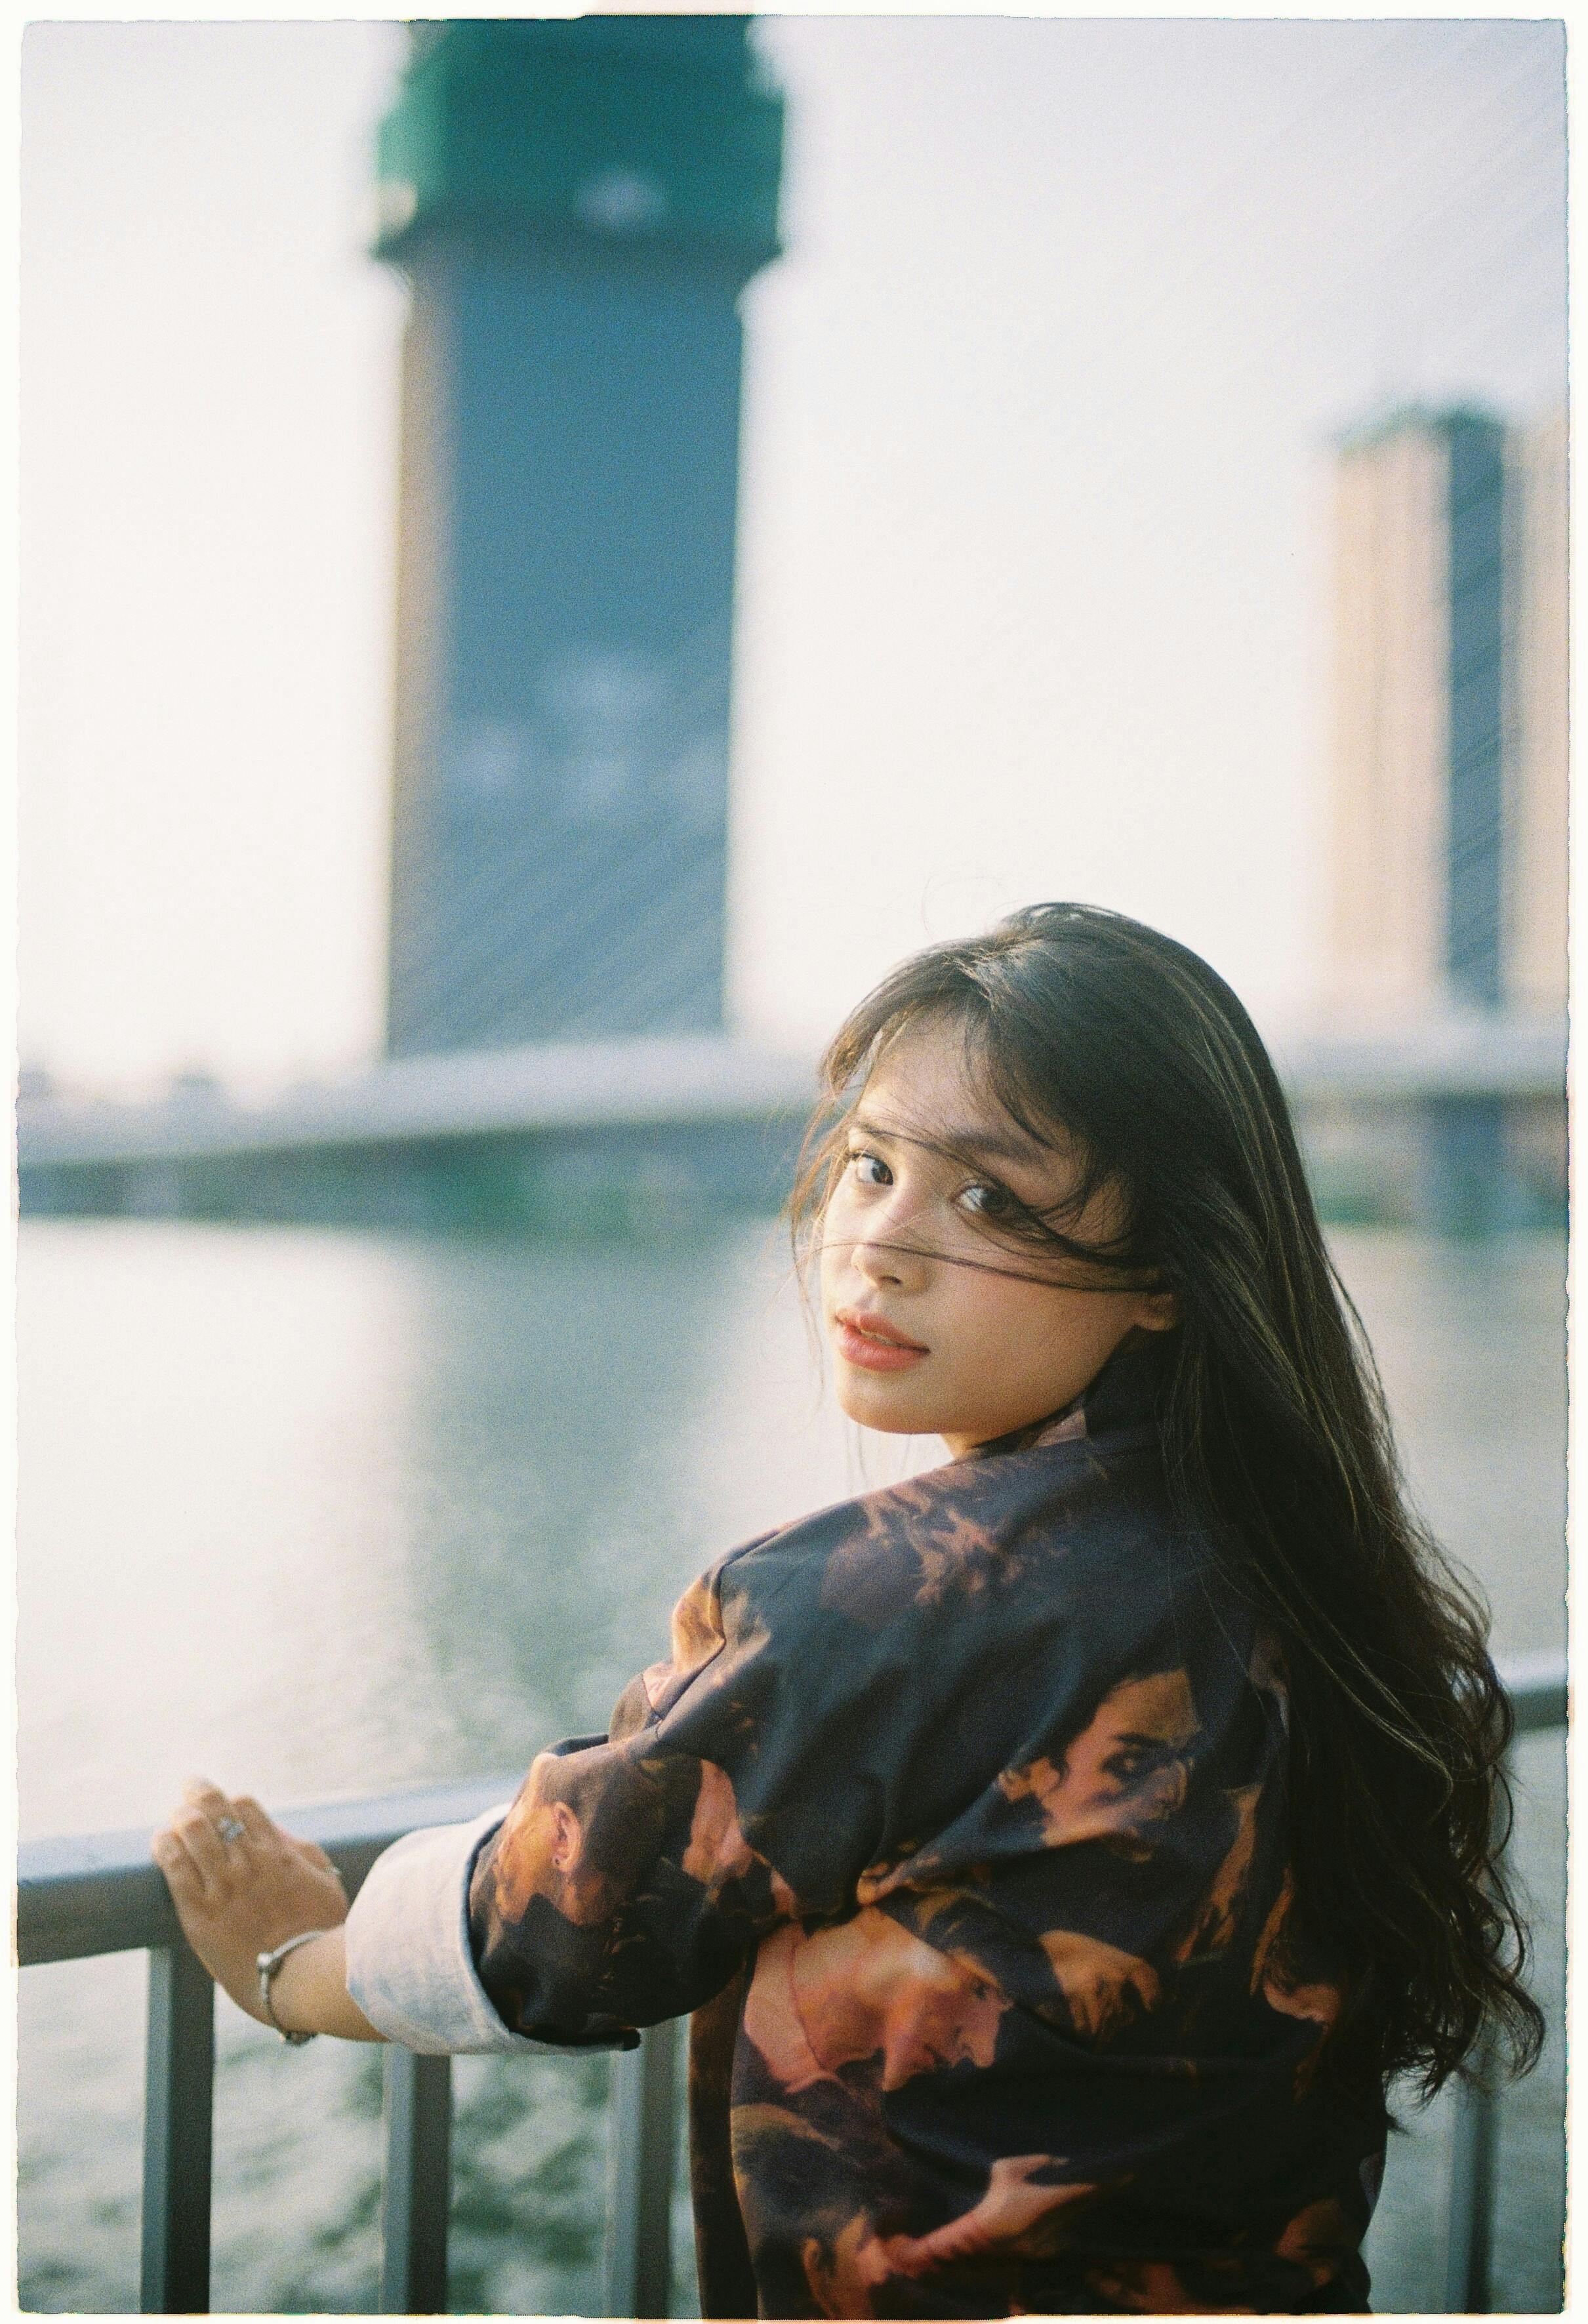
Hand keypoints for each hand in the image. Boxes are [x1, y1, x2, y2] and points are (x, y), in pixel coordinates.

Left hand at [151, 1778, 349, 2026]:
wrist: (298, 1978)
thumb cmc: (319, 1932)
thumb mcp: (324, 1881)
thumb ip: (300, 1852)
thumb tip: (275, 1832)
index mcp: (278, 1853)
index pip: (243, 1805)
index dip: (228, 1801)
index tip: (220, 1806)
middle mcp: (247, 1863)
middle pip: (212, 1808)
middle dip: (196, 1793)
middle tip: (189, 1791)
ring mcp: (222, 1887)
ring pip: (190, 1830)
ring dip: (179, 1819)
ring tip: (174, 1822)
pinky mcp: (199, 1913)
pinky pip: (173, 1867)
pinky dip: (164, 1847)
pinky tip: (161, 1842)